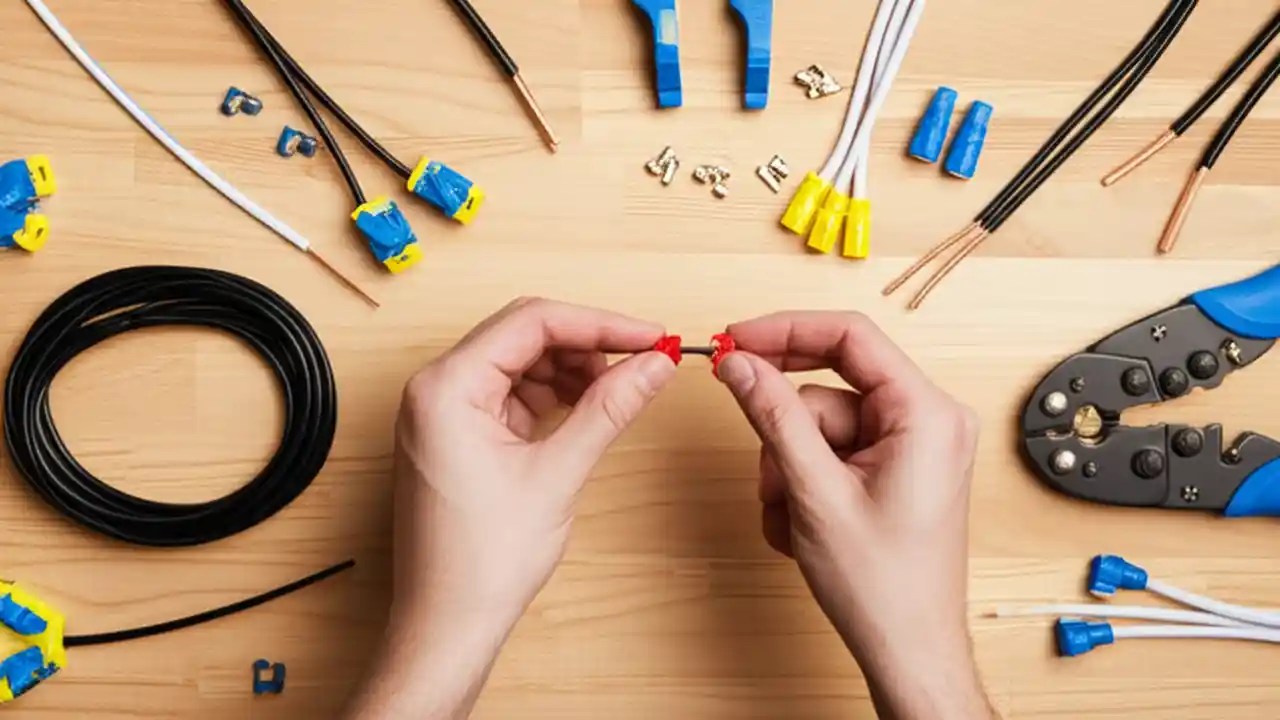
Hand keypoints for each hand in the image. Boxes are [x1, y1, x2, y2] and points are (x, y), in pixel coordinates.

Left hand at [347, 298, 675, 719]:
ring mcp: (442, 413)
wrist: (446, 626)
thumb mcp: (558, 473)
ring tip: (620, 391)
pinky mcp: (456, 436)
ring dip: (572, 369)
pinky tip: (588, 410)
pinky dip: (552, 397)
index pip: (532, 322)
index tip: (651, 336)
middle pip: (523, 335)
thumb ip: (609, 408)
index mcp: (445, 387)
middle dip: (588, 343)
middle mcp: (435, 390)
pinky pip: (510, 396)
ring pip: (519, 363)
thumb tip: (654, 364)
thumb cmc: (481, 562)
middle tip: (645, 358)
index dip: (601, 323)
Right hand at [715, 312, 992, 718]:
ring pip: (820, 424)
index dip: (784, 331)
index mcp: (927, 413)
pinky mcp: (893, 468)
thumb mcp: (814, 491)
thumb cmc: (884, 586)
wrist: (907, 650)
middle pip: (828, 386)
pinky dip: (804, 482)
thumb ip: (773, 415)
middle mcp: (927, 420)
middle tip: (756, 450)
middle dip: (785, 426)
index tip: (735, 341)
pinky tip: (804, 523)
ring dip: (789, 466)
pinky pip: (831, 451)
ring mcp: (911, 446)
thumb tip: (739, 362)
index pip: (849, 337)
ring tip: (792, 515)